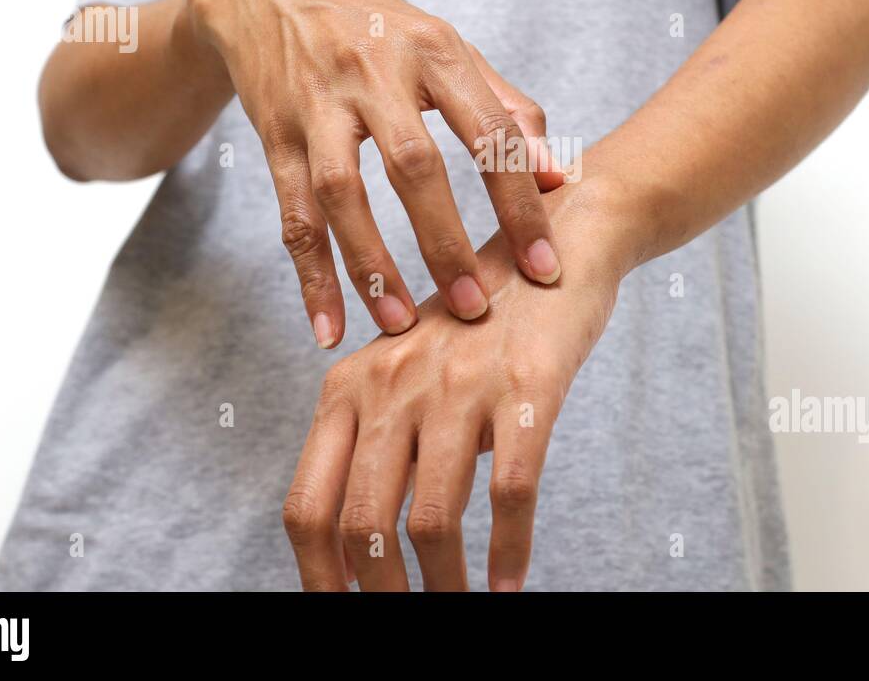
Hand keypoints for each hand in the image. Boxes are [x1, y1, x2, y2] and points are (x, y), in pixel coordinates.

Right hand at [186, 0, 564, 346]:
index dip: (520, 203)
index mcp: (433, 50)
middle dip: (446, 244)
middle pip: (413, 166)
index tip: (547, 267)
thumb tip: (560, 178)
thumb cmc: (379, 27)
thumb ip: (507, 108)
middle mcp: (372, 73)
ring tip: (401, 324)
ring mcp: (317, 105)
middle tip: (475, 309)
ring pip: (341, 195)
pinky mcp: (275, 135)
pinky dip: (311, 277)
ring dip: (371, 267)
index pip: (488, 132)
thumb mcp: (447, 47)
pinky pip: (292, 215)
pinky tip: (329, 328)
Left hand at [280, 177, 629, 590]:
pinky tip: (509, 581)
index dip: (316, 578)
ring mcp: (459, 385)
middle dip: (378, 597)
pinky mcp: (527, 388)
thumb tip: (356, 542)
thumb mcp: (405, 365)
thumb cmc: (480, 320)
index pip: (309, 505)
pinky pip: (510, 492)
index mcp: (351, 385)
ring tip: (457, 609)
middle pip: (361, 525)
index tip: (336, 611)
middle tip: (402, 625)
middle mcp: (393, 384)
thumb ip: (375, 434)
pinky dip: (509, 552)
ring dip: (442, 586)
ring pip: (431, 521)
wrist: (558, 242)